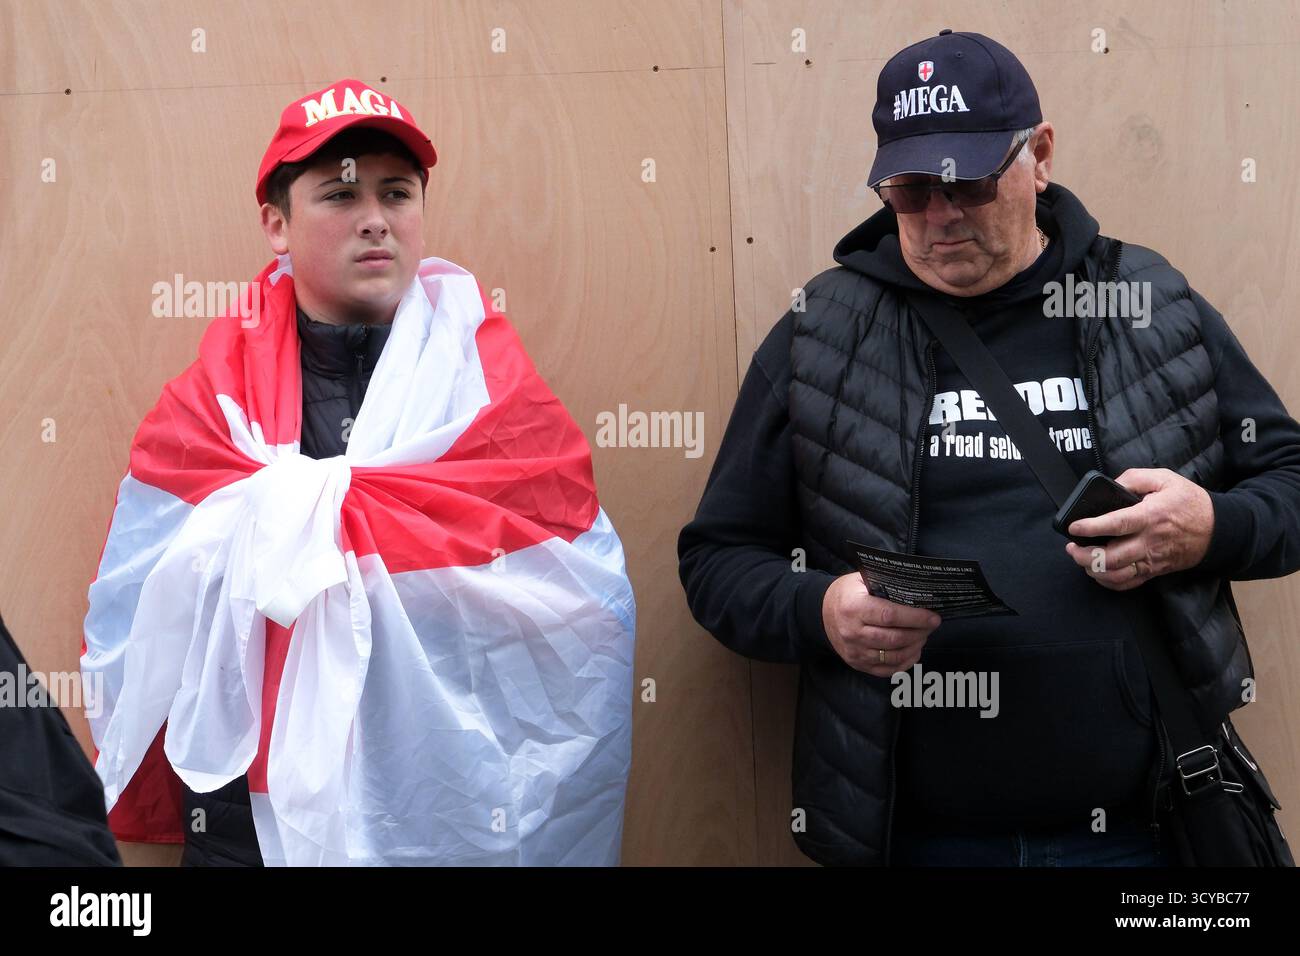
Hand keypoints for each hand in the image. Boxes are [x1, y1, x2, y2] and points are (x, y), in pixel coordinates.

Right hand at [821, 572, 941, 676]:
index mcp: (854, 608)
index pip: (890, 616)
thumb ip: (885, 584)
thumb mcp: (860, 580)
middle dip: (919, 633)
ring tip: (923, 636)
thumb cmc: (847, 594)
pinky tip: (913, 651)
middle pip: (895, 639)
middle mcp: (853, 632)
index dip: (915, 618)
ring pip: (894, 656)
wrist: (821, 614)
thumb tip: (917, 590)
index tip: (933, 617)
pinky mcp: (858, 664)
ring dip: (915, 647)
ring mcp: (855, 651)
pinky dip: (905, 662)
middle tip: (931, 625)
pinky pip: (887, 670)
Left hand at [1063, 467, 1214, 590]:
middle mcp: (1149, 542)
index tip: (1074, 527)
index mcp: (1150, 516)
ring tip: (1081, 558)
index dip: (1092, 527)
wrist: (1217, 529)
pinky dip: (1108, 581)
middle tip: (1071, 547)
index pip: (1117, 524)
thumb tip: (1112, 485)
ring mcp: (1152, 559)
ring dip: (1094, 570)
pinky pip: (1128, 583)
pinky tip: (1097, 572)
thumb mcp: (1165, 479)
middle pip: (1112, 557)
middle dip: (1085, 555)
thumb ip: (1134, 478)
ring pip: (1118, 574)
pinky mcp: (1154, 570)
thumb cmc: (1189, 502)